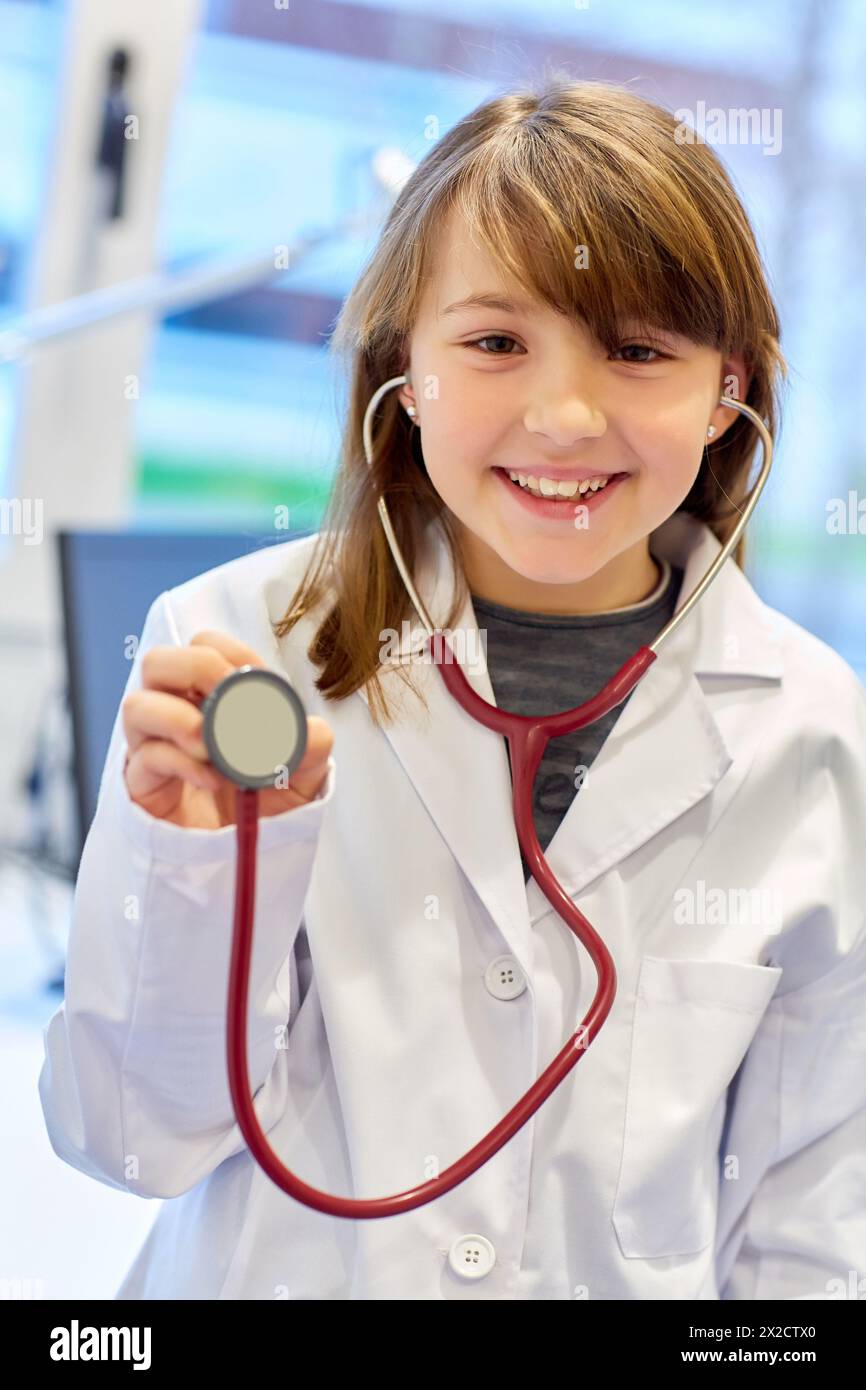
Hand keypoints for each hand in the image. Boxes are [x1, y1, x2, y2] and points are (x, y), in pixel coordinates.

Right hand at [122, 630, 333, 827]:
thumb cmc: (267, 803)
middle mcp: (177, 712)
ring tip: (210, 745)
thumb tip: (312, 732)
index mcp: (213, 696)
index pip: (205, 647)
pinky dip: (180, 763)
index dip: (228, 652)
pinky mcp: (141, 785)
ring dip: (176, 718)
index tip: (254, 678)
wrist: (246, 857)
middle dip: (193, 670)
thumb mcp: (302, 774)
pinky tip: (210, 779)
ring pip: (136, 706)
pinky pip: (144, 759)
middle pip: (158, 663)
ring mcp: (154, 746)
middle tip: (226, 698)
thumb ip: (311, 747)